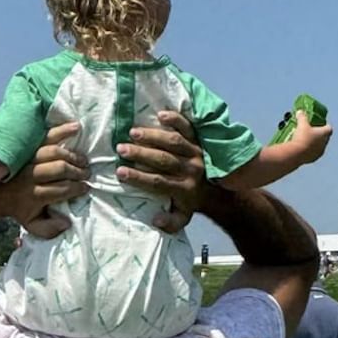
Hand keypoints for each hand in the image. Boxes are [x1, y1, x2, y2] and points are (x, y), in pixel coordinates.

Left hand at [4, 122, 89, 240]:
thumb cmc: (19, 209)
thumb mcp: (31, 225)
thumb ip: (49, 229)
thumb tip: (67, 222)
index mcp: (35, 196)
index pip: (61, 190)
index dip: (77, 188)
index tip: (86, 188)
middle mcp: (32, 176)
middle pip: (60, 169)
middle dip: (77, 172)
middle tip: (87, 174)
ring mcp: (29, 159)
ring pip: (54, 153)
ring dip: (72, 156)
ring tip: (83, 160)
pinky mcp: (28, 147)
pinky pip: (46, 136)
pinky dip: (62, 131)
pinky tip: (76, 128)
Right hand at [115, 111, 204, 232]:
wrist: (218, 188)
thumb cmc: (191, 201)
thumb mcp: (183, 217)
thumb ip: (170, 223)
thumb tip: (155, 219)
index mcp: (184, 189)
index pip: (158, 182)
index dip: (138, 177)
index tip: (120, 172)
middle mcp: (190, 169)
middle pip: (163, 160)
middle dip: (141, 154)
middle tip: (121, 149)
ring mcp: (195, 152)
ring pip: (173, 142)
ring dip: (153, 136)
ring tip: (133, 132)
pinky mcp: (198, 139)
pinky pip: (188, 127)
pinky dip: (176, 120)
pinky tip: (161, 114)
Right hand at [292, 111, 333, 164]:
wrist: (297, 154)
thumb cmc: (302, 137)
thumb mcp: (301, 124)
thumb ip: (302, 117)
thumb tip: (300, 111)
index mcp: (324, 134)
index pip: (329, 128)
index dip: (325, 125)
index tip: (321, 124)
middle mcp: (324, 143)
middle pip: (325, 137)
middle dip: (319, 134)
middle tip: (312, 131)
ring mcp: (319, 152)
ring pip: (319, 146)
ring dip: (315, 143)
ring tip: (306, 140)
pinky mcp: (313, 159)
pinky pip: (313, 153)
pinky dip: (309, 150)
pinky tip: (303, 148)